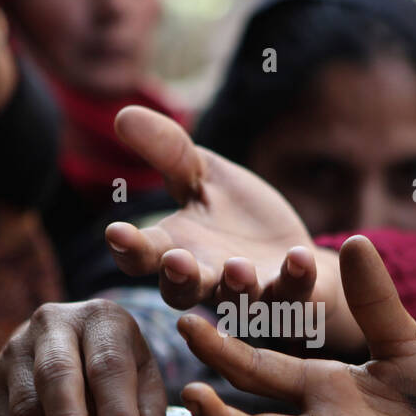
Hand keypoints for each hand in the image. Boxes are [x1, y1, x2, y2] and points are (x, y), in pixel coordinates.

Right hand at [106, 107, 363, 352]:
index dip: (128, 248)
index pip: (142, 256)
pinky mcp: (289, 296)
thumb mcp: (203, 176)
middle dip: (177, 278)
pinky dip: (296, 278)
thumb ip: (168, 152)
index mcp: (176, 249)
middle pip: (180, 291)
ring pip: (235, 300)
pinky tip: (298, 256)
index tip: (116, 232)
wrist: (292, 252)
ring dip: (236, 286)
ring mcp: (247, 294)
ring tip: (239, 267)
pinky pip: (291, 294)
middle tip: (175, 262)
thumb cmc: (237, 217)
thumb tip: (123, 114)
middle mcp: (206, 280)